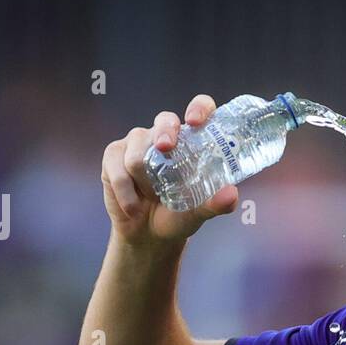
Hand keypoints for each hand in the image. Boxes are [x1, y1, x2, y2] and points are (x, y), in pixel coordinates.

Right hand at [100, 94, 240, 249]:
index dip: (199, 108)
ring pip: (137, 151)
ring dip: (144, 182)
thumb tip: (231, 195)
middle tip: (166, 148)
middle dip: (165, 132)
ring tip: (151, 199)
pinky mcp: (114, 155)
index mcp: (191, 142)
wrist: (148, 236)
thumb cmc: (178, 216)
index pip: (199, 109)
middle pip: (164, 120)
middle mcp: (165, 136)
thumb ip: (216, 204)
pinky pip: (117, 168)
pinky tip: (133, 207)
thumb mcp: (199, 212)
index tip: (195, 120)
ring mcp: (138, 143)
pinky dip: (126, 192)